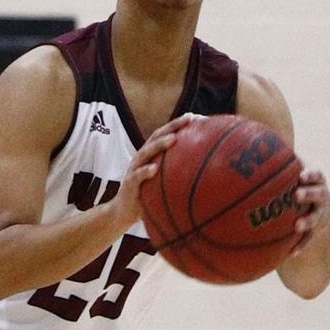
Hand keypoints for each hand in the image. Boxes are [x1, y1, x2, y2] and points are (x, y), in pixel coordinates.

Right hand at [109, 113, 194, 233]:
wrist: (123, 212)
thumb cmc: (148, 196)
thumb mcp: (163, 183)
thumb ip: (177, 175)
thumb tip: (205, 174)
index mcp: (151, 155)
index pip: (164, 134)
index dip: (178, 124)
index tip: (195, 117)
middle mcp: (142, 158)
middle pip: (156, 137)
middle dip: (172, 126)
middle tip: (188, 119)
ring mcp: (134, 169)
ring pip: (146, 152)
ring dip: (159, 144)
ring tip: (173, 139)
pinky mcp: (129, 184)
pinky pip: (137, 176)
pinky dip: (145, 171)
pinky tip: (154, 169)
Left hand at [285, 167, 329, 257]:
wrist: (321, 213)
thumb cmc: (299, 189)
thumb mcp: (295, 177)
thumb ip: (282, 167)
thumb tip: (256, 148)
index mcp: (316, 183)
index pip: (317, 176)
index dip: (311, 175)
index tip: (301, 175)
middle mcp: (321, 198)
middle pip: (320, 195)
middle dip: (309, 194)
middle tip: (297, 194)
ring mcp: (320, 215)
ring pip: (316, 218)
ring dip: (308, 221)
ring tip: (298, 225)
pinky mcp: (315, 232)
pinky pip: (308, 240)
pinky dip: (300, 245)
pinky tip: (290, 253)